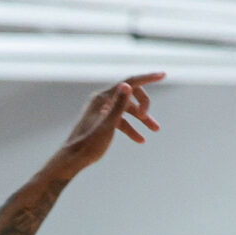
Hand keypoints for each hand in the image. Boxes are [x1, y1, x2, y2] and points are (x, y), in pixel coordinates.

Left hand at [45, 74, 161, 179]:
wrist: (72, 159)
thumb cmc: (89, 143)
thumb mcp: (108, 124)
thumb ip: (119, 104)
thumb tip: (127, 84)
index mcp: (103, 98)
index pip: (130, 82)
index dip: (147, 78)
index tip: (163, 75)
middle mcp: (102, 101)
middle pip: (130, 95)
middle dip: (144, 105)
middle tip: (149, 119)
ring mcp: (102, 111)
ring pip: (127, 110)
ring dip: (142, 119)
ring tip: (155, 129)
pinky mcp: (102, 122)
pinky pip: (121, 121)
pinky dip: (131, 129)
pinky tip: (141, 139)